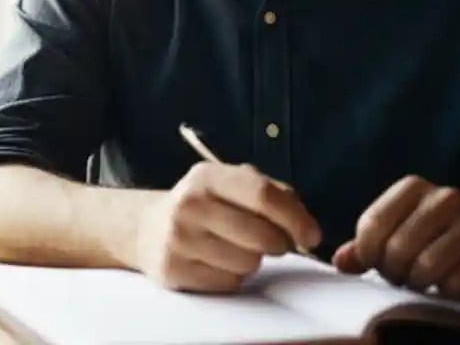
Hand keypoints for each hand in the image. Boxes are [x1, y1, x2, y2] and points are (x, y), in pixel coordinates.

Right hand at [135, 162, 322, 292]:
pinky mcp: (173, 269)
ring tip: (234, 249)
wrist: (148, 229)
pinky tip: (216, 263)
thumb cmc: (205, 207)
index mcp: (207, 176)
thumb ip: (271, 194)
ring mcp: (178, 238)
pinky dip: (231, 277)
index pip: (263, 195)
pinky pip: (228, 283)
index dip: (295, 218)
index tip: (311, 235)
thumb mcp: (230, 184)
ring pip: (248, 263)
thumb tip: (305, 226)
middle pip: (261, 235)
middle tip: (272, 243)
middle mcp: (189, 203)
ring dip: (251, 261)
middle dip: (277, 244)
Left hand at [332, 175, 459, 298]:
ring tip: (422, 281)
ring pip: (427, 266)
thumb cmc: (437, 239)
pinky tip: (448, 285)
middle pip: (398, 248)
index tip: (375, 264)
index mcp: (413, 187)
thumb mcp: (399, 234)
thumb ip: (366, 247)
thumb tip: (341, 261)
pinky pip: (458, 282)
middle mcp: (445, 197)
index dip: (368, 253)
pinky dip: (447, 291)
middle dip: (394, 272)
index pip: (372, 224)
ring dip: (420, 282)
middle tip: (401, 277)